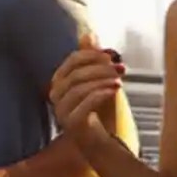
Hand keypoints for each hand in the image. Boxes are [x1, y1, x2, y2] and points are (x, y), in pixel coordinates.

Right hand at [49, 33, 125, 150]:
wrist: (101, 143)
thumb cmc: (100, 111)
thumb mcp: (99, 81)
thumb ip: (93, 60)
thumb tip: (90, 33)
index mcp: (60, 82)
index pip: (72, 60)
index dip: (93, 55)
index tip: (112, 56)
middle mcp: (56, 96)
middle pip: (76, 74)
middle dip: (101, 68)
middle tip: (120, 68)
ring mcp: (61, 111)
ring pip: (79, 88)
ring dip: (102, 80)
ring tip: (119, 80)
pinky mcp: (71, 124)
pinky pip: (84, 104)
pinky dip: (100, 94)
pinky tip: (115, 90)